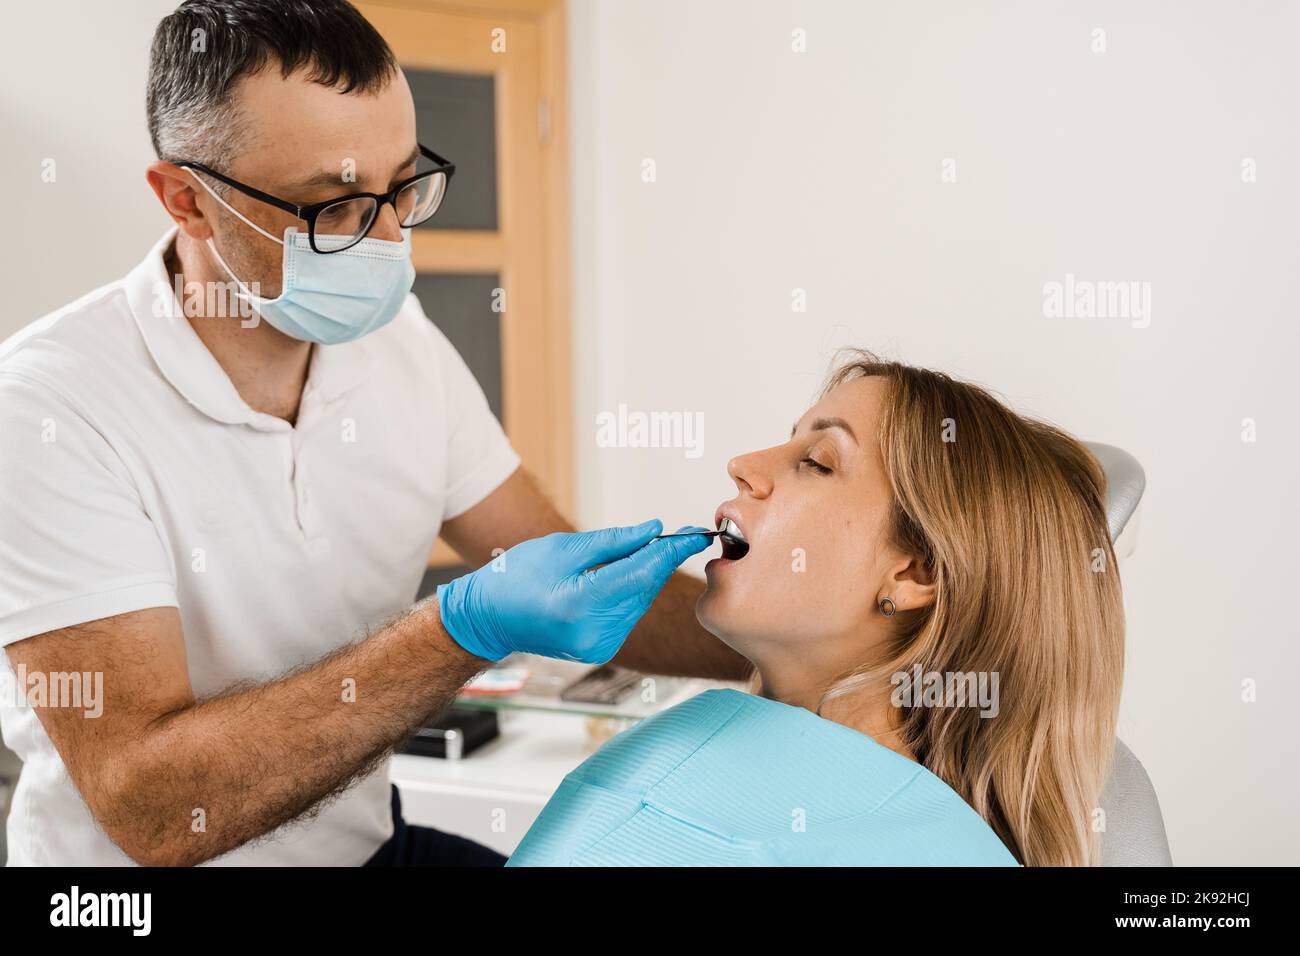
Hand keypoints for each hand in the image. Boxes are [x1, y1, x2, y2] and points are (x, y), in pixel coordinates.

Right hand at [436, 520, 711, 663]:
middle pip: (645, 589)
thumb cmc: (517, 577)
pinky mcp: (600, 650)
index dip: (671, 551)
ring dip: (651, 575)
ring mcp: (598, 646)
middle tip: (687, 535)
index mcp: (580, 604)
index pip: (640, 574)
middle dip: (666, 560)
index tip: (697, 534)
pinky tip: (635, 573)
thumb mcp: (562, 548)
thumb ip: (612, 542)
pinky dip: (635, 592)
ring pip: (640, 602)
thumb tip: (654, 530)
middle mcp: (593, 632)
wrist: (488, 620)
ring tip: (657, 549)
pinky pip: (628, 614)